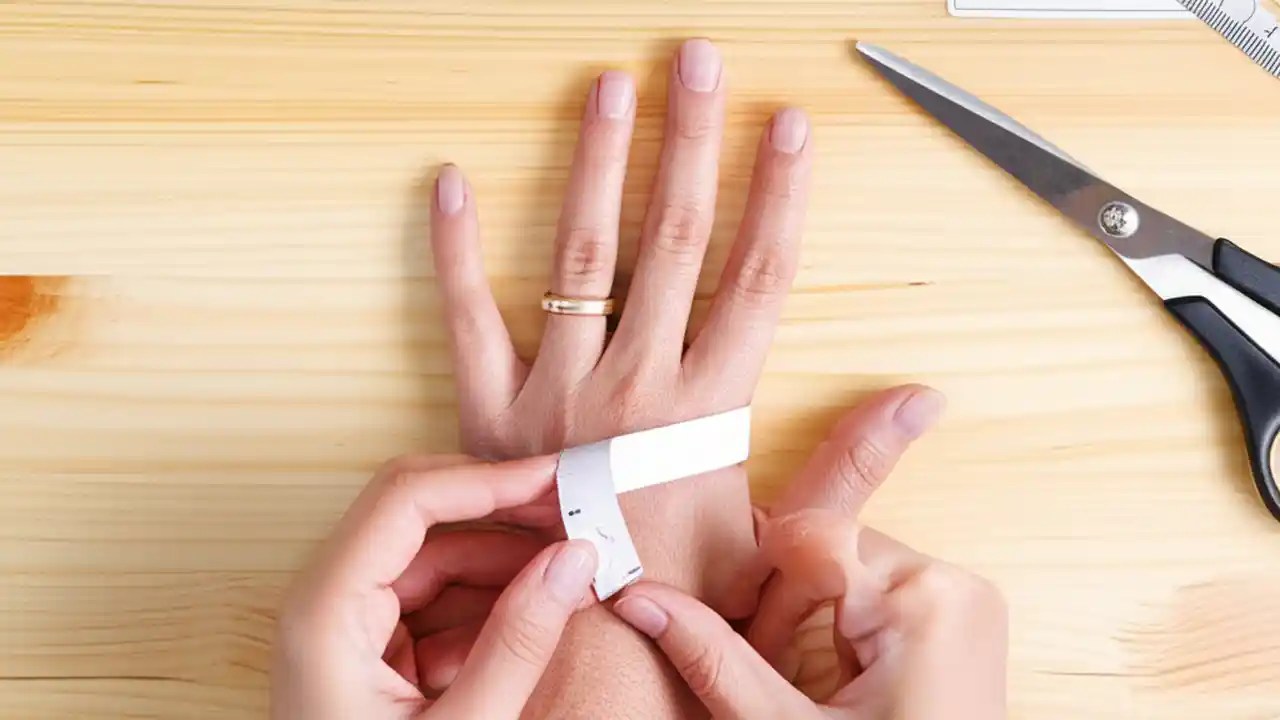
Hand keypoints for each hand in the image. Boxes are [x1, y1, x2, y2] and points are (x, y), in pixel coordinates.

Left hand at [270, 455, 597, 719]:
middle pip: (419, 515)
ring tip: (572, 566)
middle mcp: (329, 602)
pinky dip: (490, 601)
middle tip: (575, 511)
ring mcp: (350, 624)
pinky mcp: (373, 651)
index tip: (556, 478)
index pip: (407, 501)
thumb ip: (518, 642)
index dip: (488, 480)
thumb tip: (574, 560)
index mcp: (326, 610)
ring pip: (435, 555)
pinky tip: (538, 611)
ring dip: (506, 557)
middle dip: (502, 510)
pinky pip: (437, 600)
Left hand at [428, 37, 812, 715]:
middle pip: (674, 238)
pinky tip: (451, 184)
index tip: (788, 124)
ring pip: (582, 254)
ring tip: (609, 87)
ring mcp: (556, 392)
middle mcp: (634, 384)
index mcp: (706, 409)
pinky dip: (455, 251)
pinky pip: (466, 319)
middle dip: (691, 140)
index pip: (758, 276)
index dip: (779, 193)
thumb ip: (850, 469)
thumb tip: (921, 402)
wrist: (580, 650)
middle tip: (696, 59)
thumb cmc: (679, 595)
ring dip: (597, 161)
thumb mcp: (776, 540)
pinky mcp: (488, 412)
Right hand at [611, 386, 1008, 719]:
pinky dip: (838, 625)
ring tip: (792, 678)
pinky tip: (826, 678)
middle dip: (778, 602)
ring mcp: (964, 603)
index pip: (808, 534)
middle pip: (828, 548)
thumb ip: (712, 656)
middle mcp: (954, 586)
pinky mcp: (958, 623)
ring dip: (803, 614)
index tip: (726, 617)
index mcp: (923, 598)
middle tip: (760, 665)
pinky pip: (879, 593)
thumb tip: (641, 599)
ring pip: (848, 567)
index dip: (753, 574)